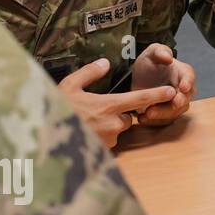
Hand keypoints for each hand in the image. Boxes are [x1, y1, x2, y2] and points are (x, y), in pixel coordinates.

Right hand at [57, 58, 179, 147]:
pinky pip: (106, 143)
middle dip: (117, 114)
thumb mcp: (68, 86)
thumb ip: (89, 73)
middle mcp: (112, 124)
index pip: (139, 100)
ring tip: (85, 123)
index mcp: (108, 106)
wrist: (42, 139)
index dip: (157, 95)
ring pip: (116, 131)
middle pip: (127, 118)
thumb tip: (105, 63)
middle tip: (94, 112)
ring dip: (107, 127)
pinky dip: (100, 138)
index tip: (172, 91)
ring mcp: (108, 140)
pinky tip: (84, 133)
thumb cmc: (54, 110)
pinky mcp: (102, 152)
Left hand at [131, 43, 196, 123]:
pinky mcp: (167, 113)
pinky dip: (154, 121)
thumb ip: (160, 51)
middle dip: (174, 104)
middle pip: (185, 99)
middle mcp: (184, 90)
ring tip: (146, 114)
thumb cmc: (150, 64)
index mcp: (183, 73)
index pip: (189, 77)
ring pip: (175, 112)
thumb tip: (168, 58)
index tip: (182, 88)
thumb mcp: (152, 53)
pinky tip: (142, 118)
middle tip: (165, 104)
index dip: (188, 83)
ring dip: (162, 115)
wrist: (140, 78)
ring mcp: (177, 103)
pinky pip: (165, 120)